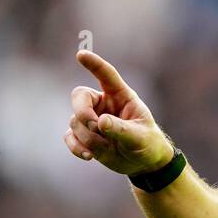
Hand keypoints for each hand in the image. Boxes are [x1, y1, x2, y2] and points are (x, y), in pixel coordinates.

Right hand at [65, 50, 173, 176]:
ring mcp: (92, 119)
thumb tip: (100, 122)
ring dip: (88, 137)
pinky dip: (76, 146)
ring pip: (76, 121)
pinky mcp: (84, 136)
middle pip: (79, 96)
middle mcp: (103, 104)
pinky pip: (70, 136)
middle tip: (94, 126)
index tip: (81, 55)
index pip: (106, 75)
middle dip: (82, 111)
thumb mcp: (139, 136)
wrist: (143, 163)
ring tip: (106, 147)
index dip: (94, 64)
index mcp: (121, 96)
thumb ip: (121, 129)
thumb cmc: (147, 143)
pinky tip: (88, 156)